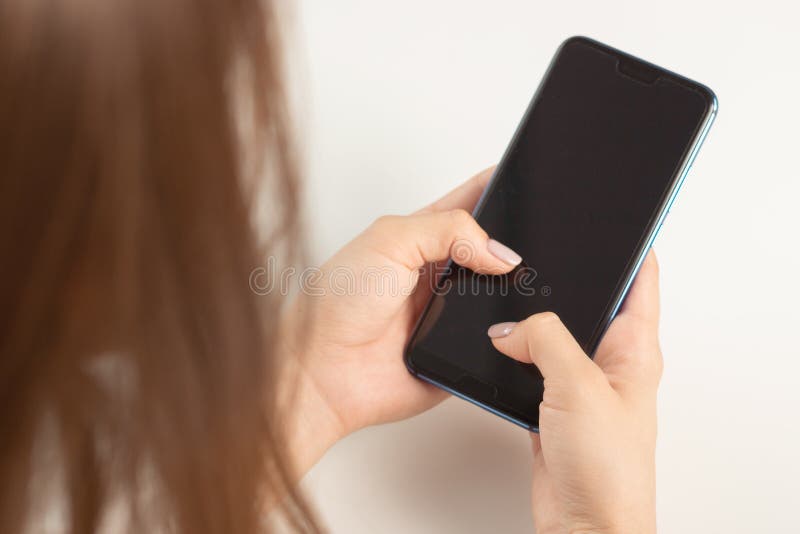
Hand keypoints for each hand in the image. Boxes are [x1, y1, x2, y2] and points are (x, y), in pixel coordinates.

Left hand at [279, 168, 523, 474]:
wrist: (324, 372)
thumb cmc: (337, 304)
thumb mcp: (389, 241)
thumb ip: (448, 230)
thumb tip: (501, 251)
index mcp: (423, 235)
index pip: (474, 200)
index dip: (502, 187)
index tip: (530, 179)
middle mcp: (441, 271)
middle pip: (497, 248)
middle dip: (517, 243)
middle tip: (531, 241)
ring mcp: (454, 312)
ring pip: (507, 294)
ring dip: (517, 290)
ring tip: (520, 284)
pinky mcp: (463, 351)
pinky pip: (502, 340)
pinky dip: (513, 333)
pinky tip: (514, 327)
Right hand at [488, 252, 661, 533]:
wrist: (586, 525)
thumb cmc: (608, 469)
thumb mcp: (578, 386)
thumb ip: (544, 340)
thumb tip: (511, 326)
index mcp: (634, 349)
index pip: (642, 280)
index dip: (629, 246)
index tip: (610, 220)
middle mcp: (609, 363)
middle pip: (591, 302)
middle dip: (565, 279)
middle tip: (541, 255)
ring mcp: (579, 385)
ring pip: (554, 334)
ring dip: (532, 321)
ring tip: (510, 302)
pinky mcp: (552, 406)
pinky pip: (531, 366)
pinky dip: (513, 355)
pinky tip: (497, 351)